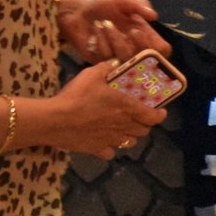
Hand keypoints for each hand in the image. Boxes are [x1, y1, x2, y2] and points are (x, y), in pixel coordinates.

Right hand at [41, 62, 166, 156]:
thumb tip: (114, 63)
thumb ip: (106, 68)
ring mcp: (111, 140)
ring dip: (130, 135)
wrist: (55, 120)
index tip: (160, 111)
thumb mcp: (92, 74)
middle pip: (143, 131)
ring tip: (123, 128)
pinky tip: (104, 140)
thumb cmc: (77, 95)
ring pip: (130, 142)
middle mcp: (123, 126)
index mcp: (127, 108)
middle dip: (144, 124)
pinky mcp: (97, 150)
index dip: (159, 115)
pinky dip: (110, 147)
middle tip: (139, 117)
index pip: (153, 117)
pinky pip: (110, 152)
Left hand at [58, 0, 170, 62]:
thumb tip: (155, 16)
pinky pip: (107, 58)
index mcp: (143, 33)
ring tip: (104, 24)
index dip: (160, 50)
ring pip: (126, 58)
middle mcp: (133, 48)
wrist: (77, 13)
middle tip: (132, 31)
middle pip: (147, 59)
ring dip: (116, 39)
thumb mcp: (122, 0)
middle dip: (140, 44)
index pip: (161, 50)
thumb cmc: (102, 5)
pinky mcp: (102, 63)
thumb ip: (138, 5)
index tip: (154, 41)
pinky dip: (101, 42)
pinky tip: (95, 34)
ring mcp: (118, 57)